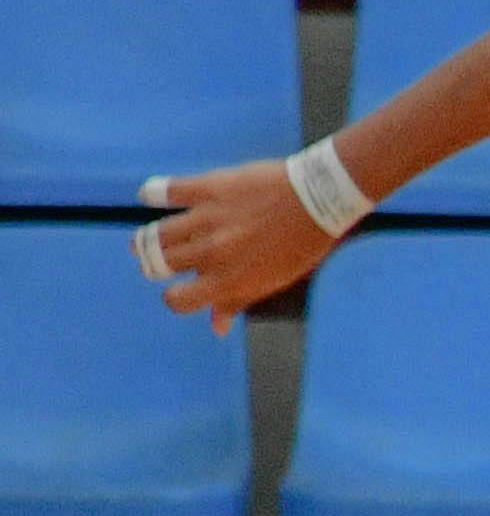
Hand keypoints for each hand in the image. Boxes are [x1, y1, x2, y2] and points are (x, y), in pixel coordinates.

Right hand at [132, 163, 335, 335]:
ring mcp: (207, 220)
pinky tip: (148, 196)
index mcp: (228, 281)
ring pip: (158, 234)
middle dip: (155, 267)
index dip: (175, 299)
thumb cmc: (300, 246)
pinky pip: (170, 191)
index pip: (180, 300)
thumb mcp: (272, 281)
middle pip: (161, 265)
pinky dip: (154, 193)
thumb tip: (217, 327)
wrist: (317, 200)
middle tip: (159, 262)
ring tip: (146, 239)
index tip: (177, 292)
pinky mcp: (209, 189)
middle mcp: (212, 253)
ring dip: (146, 239)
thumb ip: (238, 302)